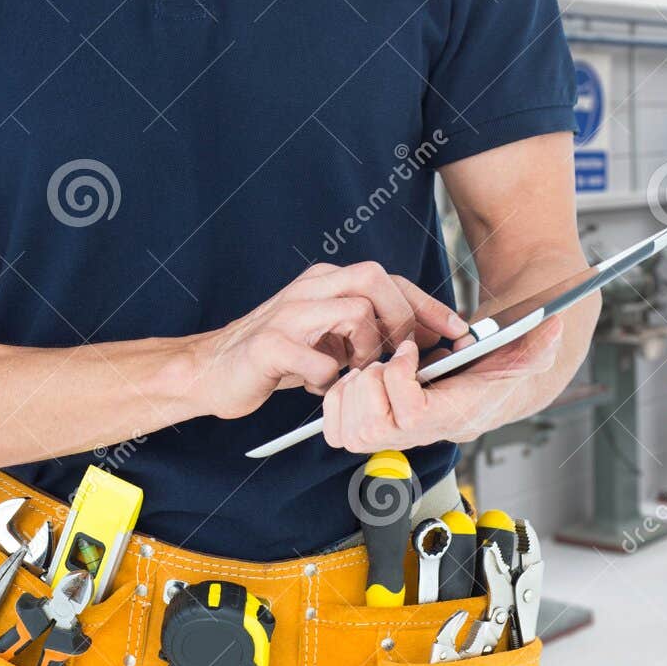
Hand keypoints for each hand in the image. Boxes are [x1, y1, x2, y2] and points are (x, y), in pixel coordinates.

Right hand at [193, 262, 466, 419]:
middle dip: (401, 319)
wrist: (210, 370)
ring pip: (354, 312)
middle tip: (401, 354)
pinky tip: (318, 386)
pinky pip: (322, 360)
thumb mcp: (326, 335)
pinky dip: (330, 380)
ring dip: (366, 349)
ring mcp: (289, 313)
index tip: (456, 329)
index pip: (389, 279)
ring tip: (351, 370)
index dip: (428, 304)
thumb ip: (364, 328)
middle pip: (375, 279)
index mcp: (326, 281)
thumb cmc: (275, 356)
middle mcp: (310, 288)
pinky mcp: (270, 345)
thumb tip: (419, 339)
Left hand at [320, 318, 562, 452]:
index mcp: (451, 417)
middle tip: (382, 360)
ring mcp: (393, 437)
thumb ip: (539, 344)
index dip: (400, 379)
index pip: (412, 414)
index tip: (409, 349)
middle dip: (368, 386)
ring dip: (351, 393)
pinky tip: (359, 380)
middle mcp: (419, 435)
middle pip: (370, 430)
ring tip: (371, 368)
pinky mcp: (372, 431)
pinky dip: (336, 402)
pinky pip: (337, 429)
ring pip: (349, 433)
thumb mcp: (524, 356)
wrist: (484, 393)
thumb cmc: (497, 375)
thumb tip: (553, 326)